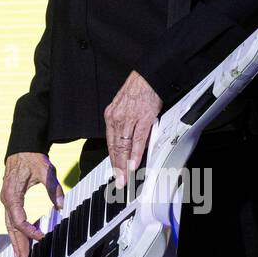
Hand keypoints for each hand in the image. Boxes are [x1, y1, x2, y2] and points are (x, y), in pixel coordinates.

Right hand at [0, 152, 63, 256]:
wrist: (22, 147)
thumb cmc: (32, 158)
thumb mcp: (46, 171)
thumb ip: (54, 189)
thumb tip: (62, 206)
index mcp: (12, 194)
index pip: (19, 220)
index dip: (30, 231)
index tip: (43, 236)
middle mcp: (6, 199)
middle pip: (11, 226)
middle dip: (18, 244)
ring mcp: (7, 199)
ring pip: (10, 224)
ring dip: (15, 240)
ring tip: (20, 256)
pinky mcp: (10, 199)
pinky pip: (11, 218)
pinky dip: (15, 231)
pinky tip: (20, 240)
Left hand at [104, 70, 161, 190]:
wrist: (147, 76)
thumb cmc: (137, 90)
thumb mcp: (122, 106)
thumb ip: (121, 123)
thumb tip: (123, 140)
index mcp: (111, 116)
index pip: (110, 142)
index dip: (112, 158)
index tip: (114, 171)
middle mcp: (116, 118)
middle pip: (115, 147)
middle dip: (116, 166)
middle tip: (119, 180)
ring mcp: (129, 119)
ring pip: (124, 146)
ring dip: (124, 164)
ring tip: (125, 176)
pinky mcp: (143, 118)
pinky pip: (137, 140)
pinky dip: (135, 153)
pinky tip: (134, 163)